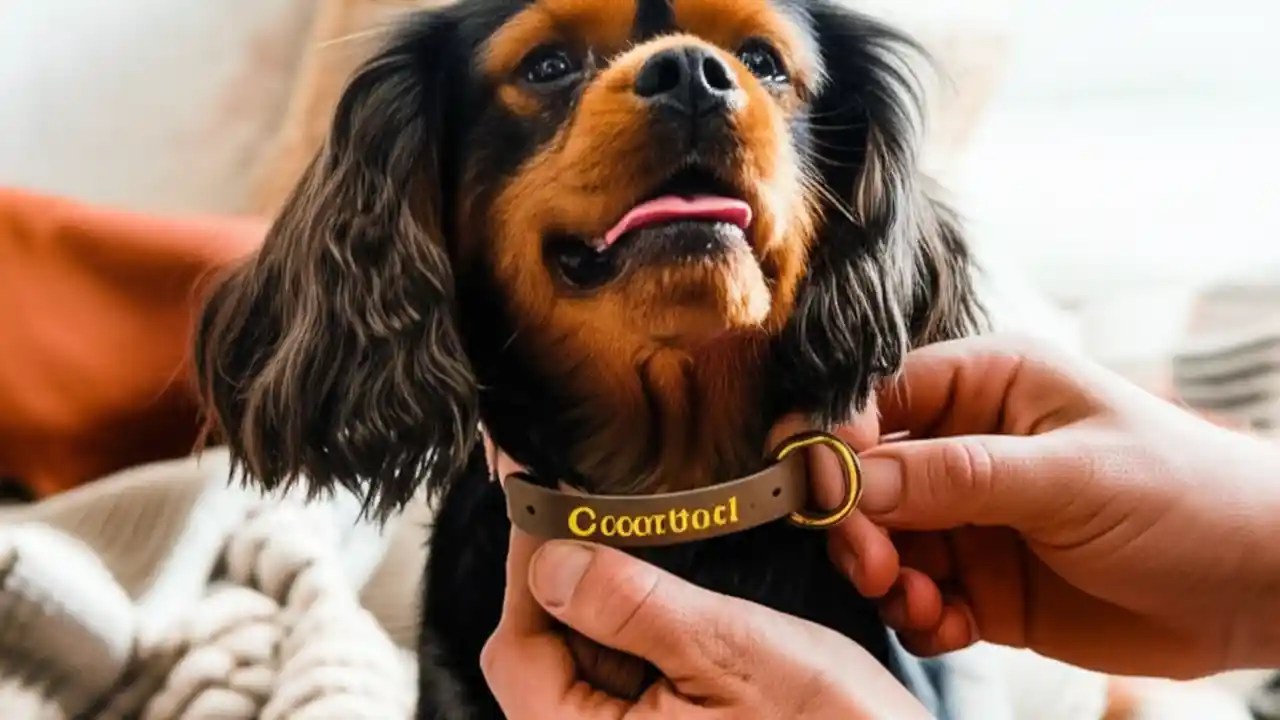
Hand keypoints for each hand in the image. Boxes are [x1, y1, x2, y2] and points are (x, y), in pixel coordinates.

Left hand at [480, 529, 931, 719]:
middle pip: (546, 657)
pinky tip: (675, 599)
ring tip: (644, 542)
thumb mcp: (730, 652)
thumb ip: (630, 606)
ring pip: (588, 665)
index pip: (518, 649)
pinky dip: (643, 634)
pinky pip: (632, 683)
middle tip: (599, 503)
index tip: (548, 498)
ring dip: (610, 603)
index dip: (529, 567)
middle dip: (571, 578)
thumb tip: (550, 559)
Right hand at [804, 334, 1279, 678]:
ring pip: (882, 541)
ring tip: (920, 601)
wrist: (1257, 588)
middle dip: (855, 521)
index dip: (836, 439)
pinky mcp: (983, 582)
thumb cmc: (1185, 496)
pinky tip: (948, 624)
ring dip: (884, 576)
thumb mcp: (1069, 476)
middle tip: (874, 563)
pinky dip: (917, 615)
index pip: (879, 398)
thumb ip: (957, 475)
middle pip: (866, 475)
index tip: (815, 486)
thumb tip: (851, 477)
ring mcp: (972, 518)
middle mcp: (967, 446)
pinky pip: (918, 596)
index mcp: (987, 385)